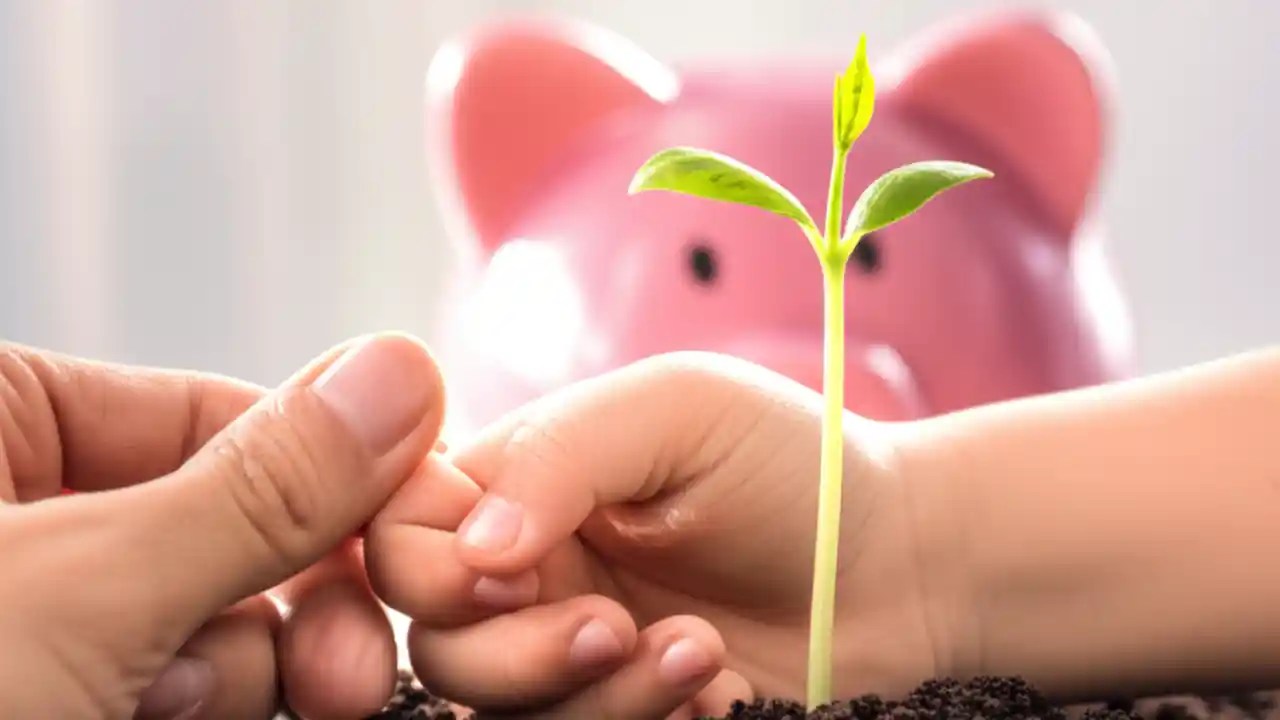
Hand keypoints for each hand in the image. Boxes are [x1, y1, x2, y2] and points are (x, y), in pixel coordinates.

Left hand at [0, 334, 444, 719]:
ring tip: (173, 716)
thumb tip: (403, 375)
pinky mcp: (62, 690)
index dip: (331, 470)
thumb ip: (261, 488)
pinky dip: (197, 710)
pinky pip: (185, 683)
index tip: (422, 522)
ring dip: (237, 674)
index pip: (212, 414)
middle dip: (293, 599)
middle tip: (343, 674)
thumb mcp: (86, 586)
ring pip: (215, 617)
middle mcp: (20, 507)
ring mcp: (42, 611)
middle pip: (229, 524)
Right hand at [366, 352, 965, 717]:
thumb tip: (471, 550)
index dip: (425, 562)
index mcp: (518, 487)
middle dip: (510, 647)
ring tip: (694, 647)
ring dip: (588, 690)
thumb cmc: (788, 462)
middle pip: (434, 640)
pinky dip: (636, 719)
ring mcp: (572, 656)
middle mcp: (529, 575)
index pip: (399, 530)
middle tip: (607, 622)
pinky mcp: (624, 714)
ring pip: (498, 710)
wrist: (899, 562)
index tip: (510, 568)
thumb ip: (559, 456)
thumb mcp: (673, 411)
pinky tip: (717, 682)